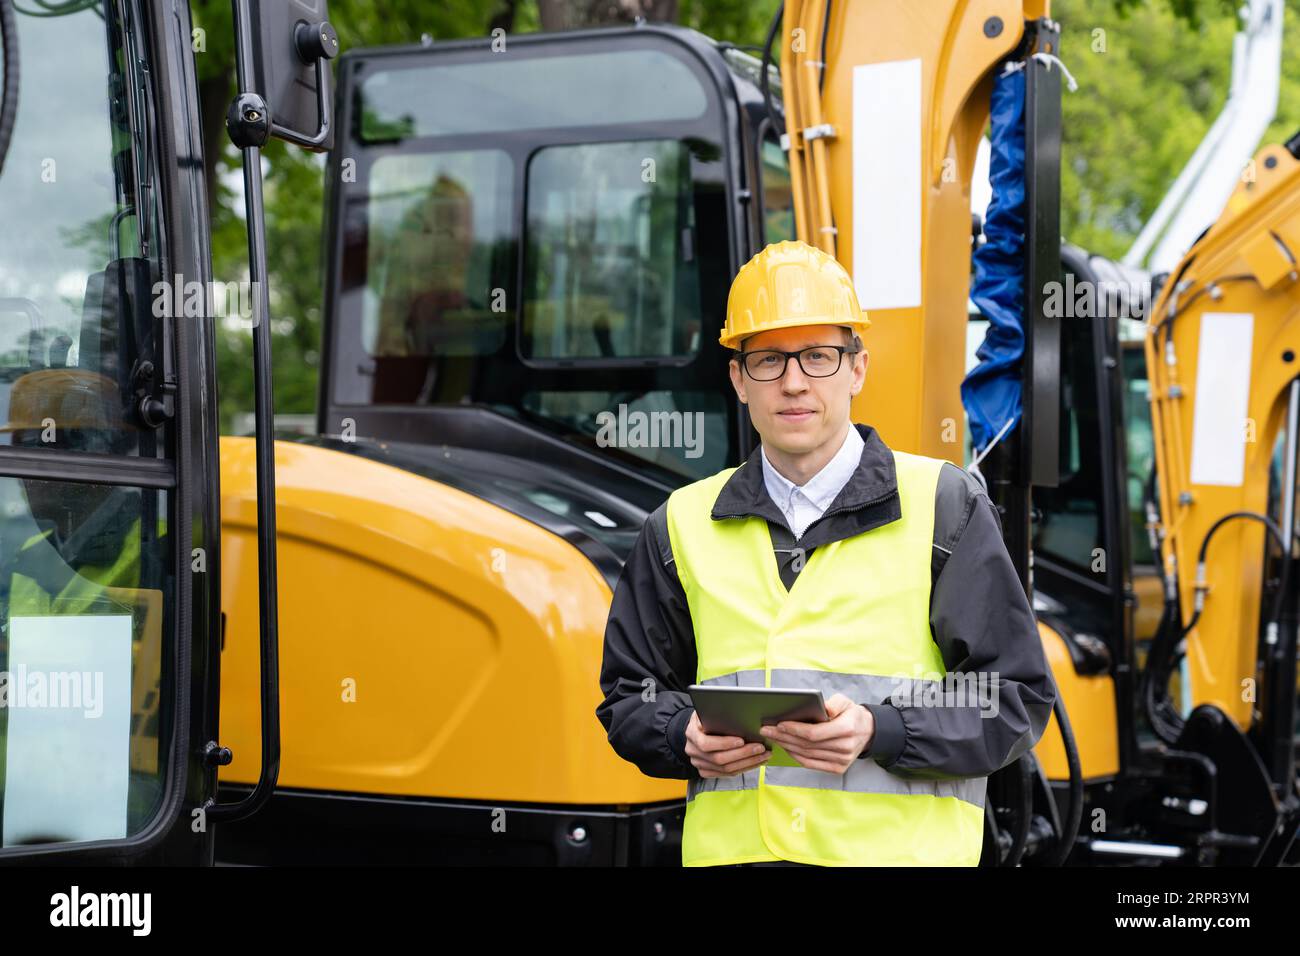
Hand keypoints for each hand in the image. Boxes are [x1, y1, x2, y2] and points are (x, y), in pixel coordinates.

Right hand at [684, 710, 770, 777]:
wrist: (697, 729)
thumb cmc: (706, 716)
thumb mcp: (707, 709)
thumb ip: (714, 713)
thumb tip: (728, 714)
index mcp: (691, 734)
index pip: (706, 744)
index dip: (724, 743)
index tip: (741, 740)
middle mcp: (693, 752)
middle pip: (719, 759)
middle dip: (742, 754)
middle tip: (760, 748)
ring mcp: (699, 764)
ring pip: (726, 769)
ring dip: (747, 763)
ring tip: (763, 755)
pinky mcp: (707, 772)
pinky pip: (728, 774)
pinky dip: (744, 768)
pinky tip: (756, 761)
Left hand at [760, 693, 874, 773]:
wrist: (868, 732)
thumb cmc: (851, 714)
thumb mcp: (846, 702)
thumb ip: (834, 704)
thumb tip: (822, 709)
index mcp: (847, 729)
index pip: (814, 733)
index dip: (795, 730)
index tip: (779, 724)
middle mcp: (845, 748)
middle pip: (807, 745)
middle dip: (784, 737)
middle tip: (766, 730)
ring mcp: (842, 761)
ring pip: (807, 755)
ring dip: (786, 746)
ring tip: (772, 737)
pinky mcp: (838, 768)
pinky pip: (811, 764)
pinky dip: (795, 756)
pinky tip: (785, 747)